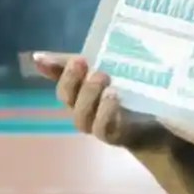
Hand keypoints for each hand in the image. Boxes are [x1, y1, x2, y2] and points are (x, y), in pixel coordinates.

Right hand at [32, 52, 163, 149]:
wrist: (157, 120)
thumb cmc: (125, 90)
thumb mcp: (103, 68)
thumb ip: (72, 63)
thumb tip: (36, 56)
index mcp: (79, 94)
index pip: (62, 84)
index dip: (61, 72)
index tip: (75, 58)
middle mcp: (83, 111)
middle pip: (69, 100)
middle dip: (75, 82)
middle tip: (91, 67)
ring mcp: (97, 126)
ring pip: (82, 116)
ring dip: (90, 97)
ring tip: (105, 82)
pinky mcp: (115, 136)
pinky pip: (102, 129)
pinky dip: (106, 113)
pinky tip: (114, 97)